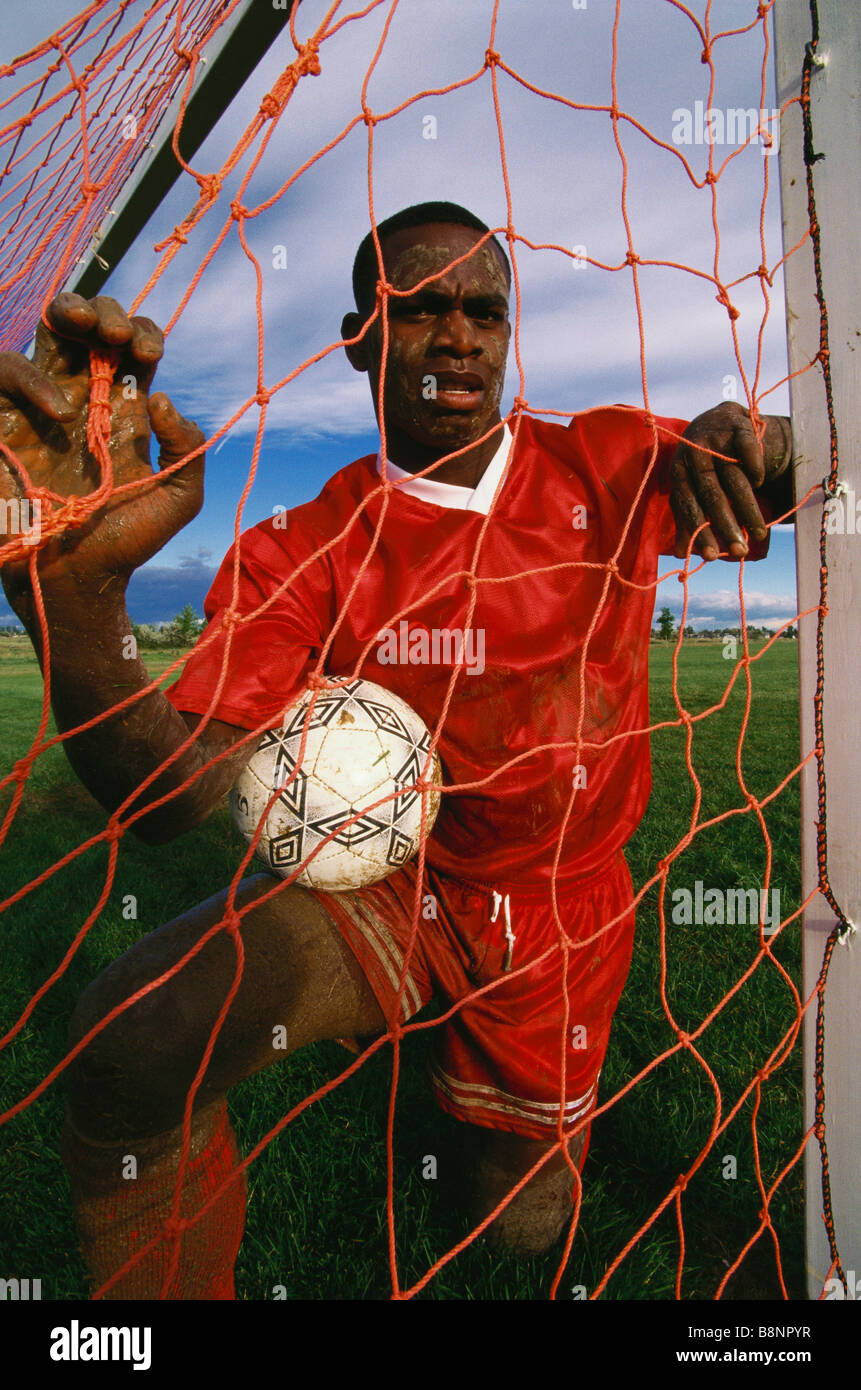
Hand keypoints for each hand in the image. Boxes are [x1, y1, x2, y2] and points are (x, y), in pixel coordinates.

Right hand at [0, 293, 204, 610]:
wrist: (77, 579)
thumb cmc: (127, 543)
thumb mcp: (179, 498)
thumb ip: (187, 448)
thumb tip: (160, 399)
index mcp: (125, 407)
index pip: (131, 346)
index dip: (142, 331)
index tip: (149, 350)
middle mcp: (83, 396)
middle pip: (88, 324)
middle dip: (102, 310)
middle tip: (118, 334)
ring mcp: (40, 404)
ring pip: (45, 330)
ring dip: (66, 311)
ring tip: (94, 336)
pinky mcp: (4, 419)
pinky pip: (3, 369)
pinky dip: (29, 378)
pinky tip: (61, 412)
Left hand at [669, 401, 791, 560]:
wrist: (718, 419)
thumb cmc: (702, 463)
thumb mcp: (689, 485)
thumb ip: (686, 517)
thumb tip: (681, 555)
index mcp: (678, 471)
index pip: (688, 506)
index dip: (699, 532)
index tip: (712, 557)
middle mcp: (694, 454)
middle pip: (712, 495)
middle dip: (726, 526)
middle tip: (740, 552)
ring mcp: (717, 439)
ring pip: (735, 480)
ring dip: (748, 510)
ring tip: (759, 534)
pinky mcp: (739, 428)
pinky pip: (750, 452)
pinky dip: (756, 470)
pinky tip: (760, 484)